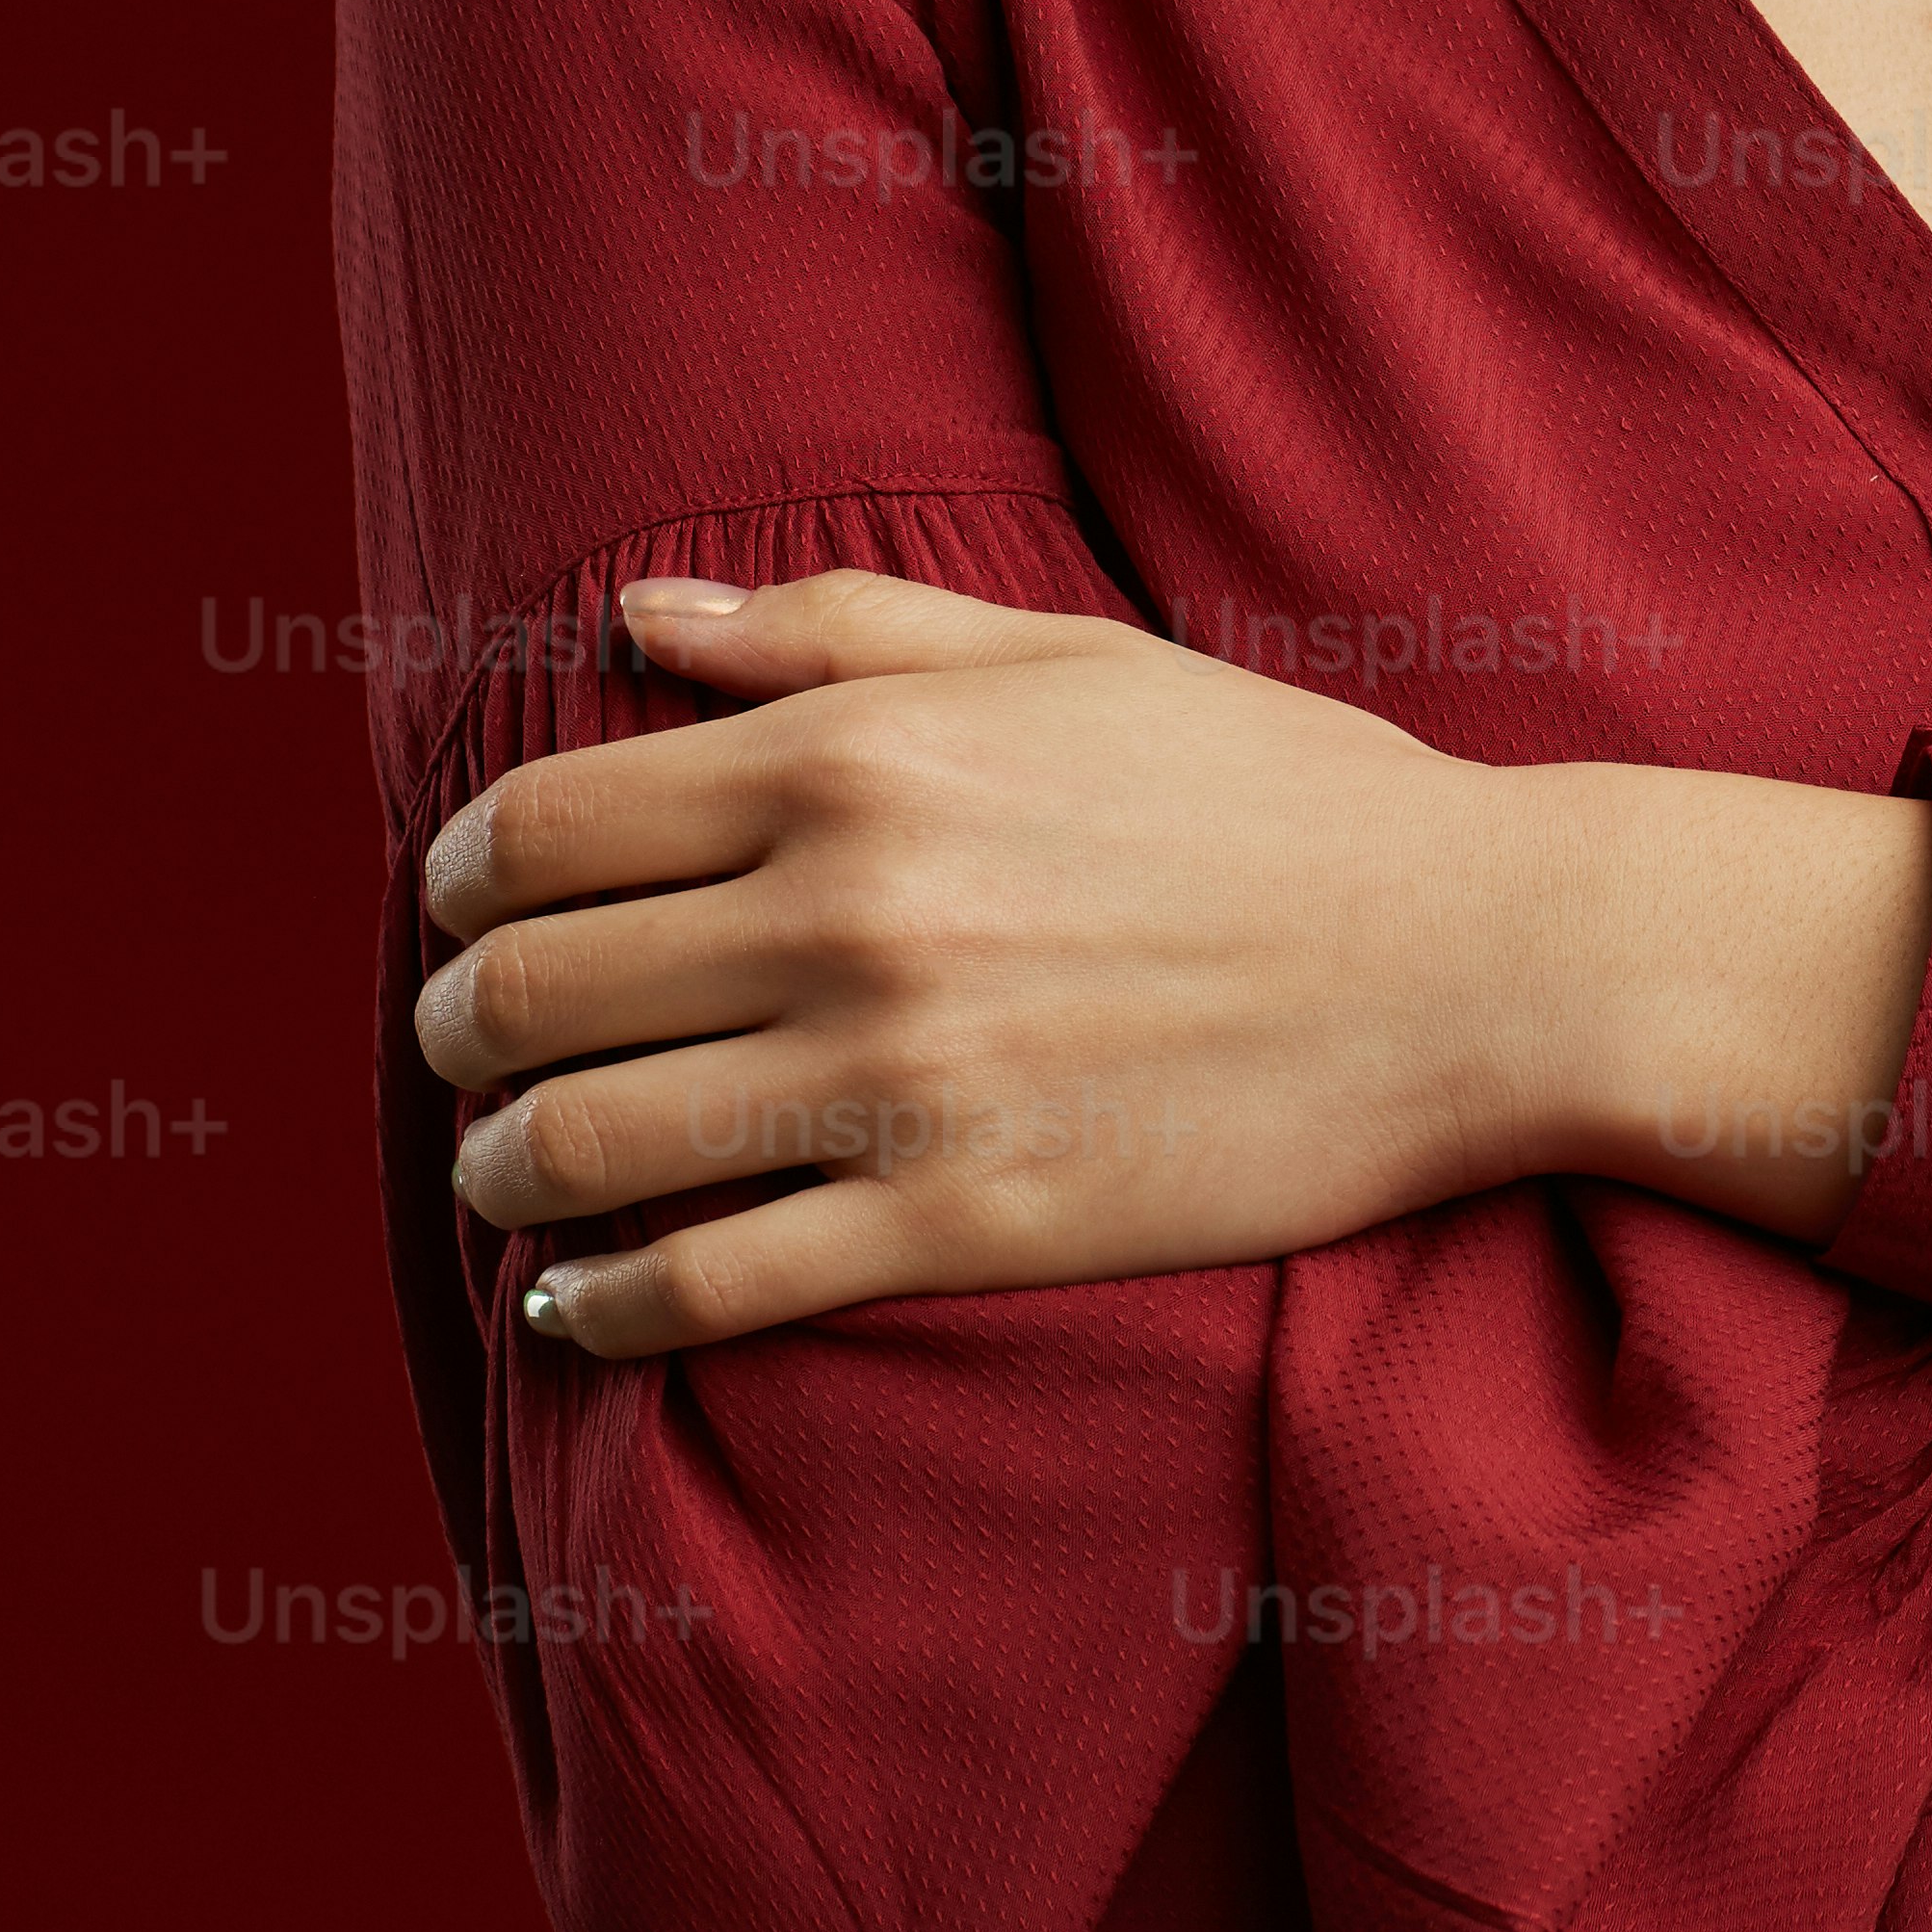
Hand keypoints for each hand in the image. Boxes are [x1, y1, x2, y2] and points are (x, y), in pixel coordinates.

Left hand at [416, 569, 1587, 1360]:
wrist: (1474, 962)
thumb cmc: (1277, 793)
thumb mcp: (1063, 660)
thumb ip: (837, 631)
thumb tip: (641, 622)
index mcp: (862, 757)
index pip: (547, 822)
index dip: (462, 877)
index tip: (465, 908)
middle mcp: (852, 911)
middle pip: (527, 987)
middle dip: (456, 1023)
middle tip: (465, 1041)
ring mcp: (900, 1078)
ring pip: (581, 1146)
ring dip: (501, 1166)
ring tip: (509, 1167)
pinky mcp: (960, 1222)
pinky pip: (703, 1291)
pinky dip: (599, 1310)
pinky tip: (579, 1307)